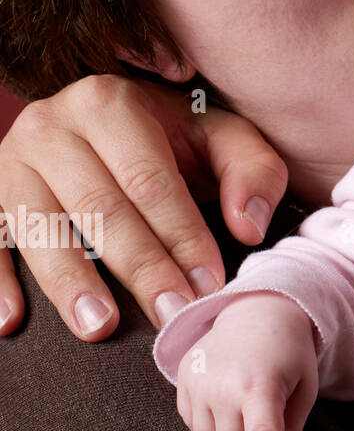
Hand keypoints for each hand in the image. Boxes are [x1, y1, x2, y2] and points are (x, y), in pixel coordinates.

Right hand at [0, 75, 287, 339]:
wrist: (109, 122)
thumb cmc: (173, 138)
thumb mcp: (223, 137)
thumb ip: (253, 171)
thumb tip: (249, 226)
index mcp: (110, 103)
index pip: (148, 180)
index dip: (180, 235)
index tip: (205, 283)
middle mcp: (51, 125)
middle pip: (99, 207)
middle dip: (140, 268)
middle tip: (170, 313)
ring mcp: (9, 160)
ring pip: (39, 227)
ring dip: (70, 282)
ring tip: (100, 326)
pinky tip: (11, 320)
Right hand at [176, 291, 318, 430]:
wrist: (258, 309)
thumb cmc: (289, 352)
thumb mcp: (304, 388)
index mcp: (261, 386)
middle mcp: (223, 386)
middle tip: (265, 428)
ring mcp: (198, 385)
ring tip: (248, 413)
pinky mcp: (183, 382)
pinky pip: (194, 426)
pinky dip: (211, 427)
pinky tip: (228, 404)